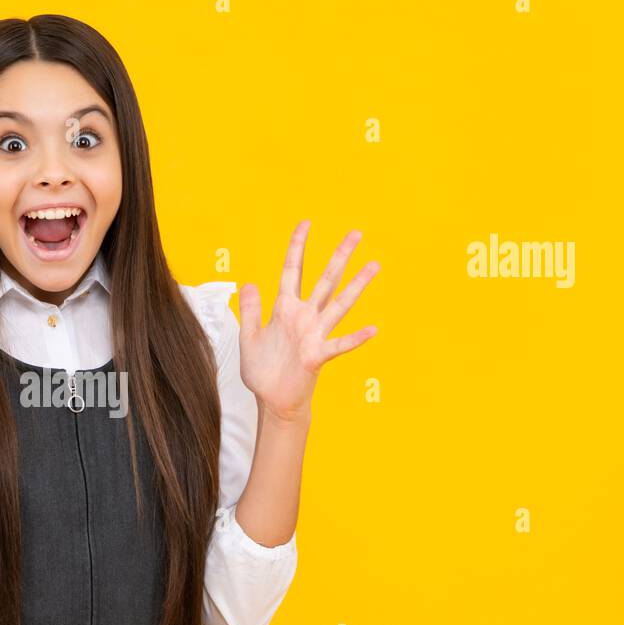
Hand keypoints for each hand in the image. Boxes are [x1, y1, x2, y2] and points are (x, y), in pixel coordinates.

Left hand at [237, 221, 378, 424]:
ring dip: (356, 286)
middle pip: (324, 279)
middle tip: (356, 232)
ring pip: (338, 304)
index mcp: (284, 309)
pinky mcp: (317, 355)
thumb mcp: (249, 336)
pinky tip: (372, 329)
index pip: (292, 270)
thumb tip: (248, 283)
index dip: (297, 247)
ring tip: (374, 266)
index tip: (306, 223)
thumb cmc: (262, 371)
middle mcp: (304, 317)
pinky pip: (339, 344)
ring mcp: (313, 334)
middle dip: (339, 256)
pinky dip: (355, 338)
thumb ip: (251, 310)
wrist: (271, 401)